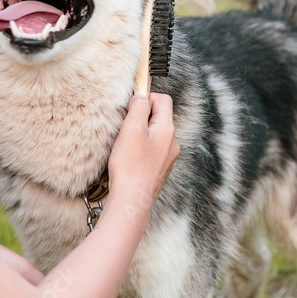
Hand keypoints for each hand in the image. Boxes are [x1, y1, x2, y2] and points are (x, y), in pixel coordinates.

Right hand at [107, 93, 179, 210]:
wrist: (132, 201)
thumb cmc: (131, 167)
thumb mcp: (132, 129)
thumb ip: (139, 108)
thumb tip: (142, 96)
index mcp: (167, 130)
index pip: (164, 100)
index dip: (147, 97)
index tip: (131, 106)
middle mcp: (172, 142)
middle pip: (160, 117)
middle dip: (142, 117)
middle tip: (125, 127)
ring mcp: (167, 157)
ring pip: (155, 134)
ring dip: (141, 133)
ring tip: (125, 145)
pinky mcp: (159, 169)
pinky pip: (152, 149)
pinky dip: (141, 148)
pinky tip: (130, 158)